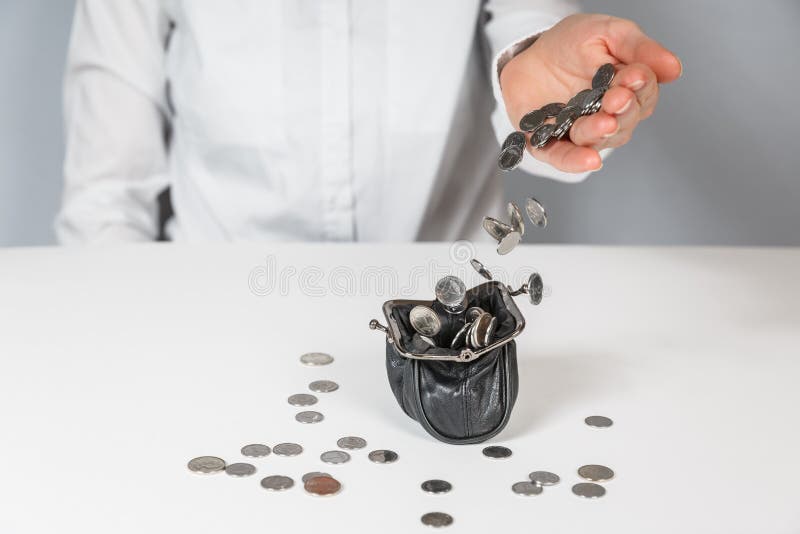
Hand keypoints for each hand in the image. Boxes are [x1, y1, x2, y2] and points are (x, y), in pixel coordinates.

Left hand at [499, 14, 681, 172]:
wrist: (527, 54)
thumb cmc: (569, 45)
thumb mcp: (606, 32)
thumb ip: (638, 47)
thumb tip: (674, 68)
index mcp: (626, 90)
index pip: (642, 93)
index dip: (640, 86)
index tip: (635, 76)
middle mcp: (608, 117)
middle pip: (624, 121)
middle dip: (622, 111)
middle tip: (617, 99)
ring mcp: (580, 133)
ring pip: (598, 140)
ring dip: (600, 133)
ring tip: (603, 122)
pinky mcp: (549, 144)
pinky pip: (564, 157)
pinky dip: (576, 161)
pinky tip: (589, 160)